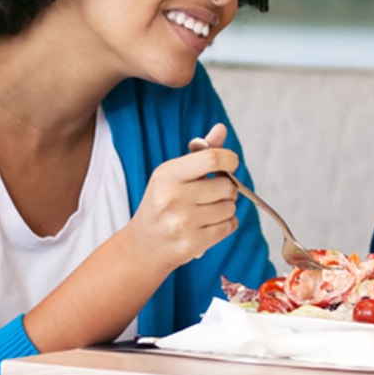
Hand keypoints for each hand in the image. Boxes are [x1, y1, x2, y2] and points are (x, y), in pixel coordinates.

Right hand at [122, 122, 240, 272]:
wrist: (142, 245)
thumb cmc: (163, 203)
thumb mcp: (174, 174)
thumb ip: (201, 152)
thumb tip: (221, 128)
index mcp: (167, 175)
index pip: (212, 159)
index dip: (230, 159)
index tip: (230, 164)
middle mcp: (172, 198)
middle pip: (227, 186)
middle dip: (226, 189)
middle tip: (211, 194)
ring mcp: (182, 223)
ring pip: (231, 207)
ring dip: (226, 208)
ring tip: (205, 211)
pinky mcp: (193, 243)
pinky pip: (230, 226)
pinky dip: (226, 224)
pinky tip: (208, 224)